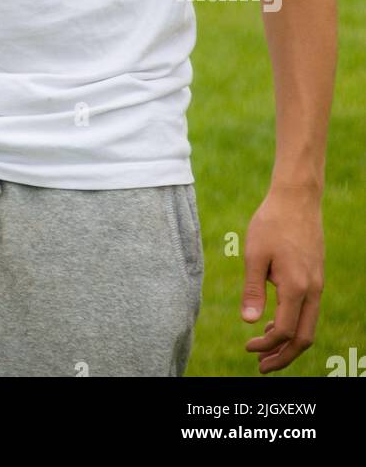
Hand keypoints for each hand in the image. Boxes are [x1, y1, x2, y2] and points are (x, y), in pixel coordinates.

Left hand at [241, 186, 323, 372]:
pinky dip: (294, 322)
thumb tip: (249, 322)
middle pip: (304, 338)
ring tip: (264, 346)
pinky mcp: (316, 275)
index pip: (285, 331)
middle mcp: (313, 290)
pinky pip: (309, 310)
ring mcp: (317, 283)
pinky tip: (274, 319)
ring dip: (289, 341)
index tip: (247, 348)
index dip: (267, 345)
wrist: (297, 198)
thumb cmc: (272, 222)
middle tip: (261, 366)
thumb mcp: (255, 254)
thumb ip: (252, 290)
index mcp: (297, 288)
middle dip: (283, 356)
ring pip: (309, 325)